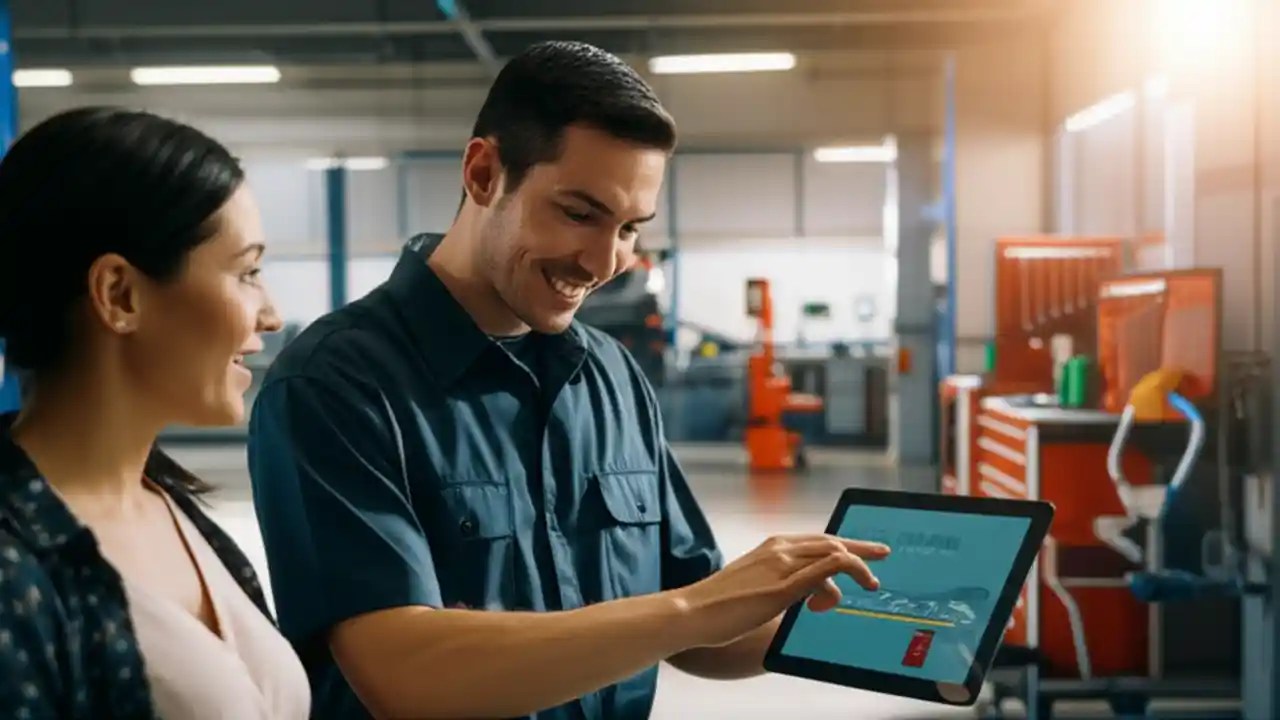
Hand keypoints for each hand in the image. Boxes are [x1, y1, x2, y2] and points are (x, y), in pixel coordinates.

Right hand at [672, 534, 890, 647]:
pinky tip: (856, 582)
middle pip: (832, 541)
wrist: (692, 611)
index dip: (845, 544)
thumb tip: (812, 595)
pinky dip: (847, 570)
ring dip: (858, 566)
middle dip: (861, 548)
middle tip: (884, 555)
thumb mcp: (758, 589)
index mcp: (772, 547)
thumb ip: (786, 587)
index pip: (818, 539)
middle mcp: (779, 549)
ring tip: (868, 585)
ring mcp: (781, 566)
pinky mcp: (783, 587)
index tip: (863, 550)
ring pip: (833, 551)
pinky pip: (825, 569)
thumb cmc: (720, 606)